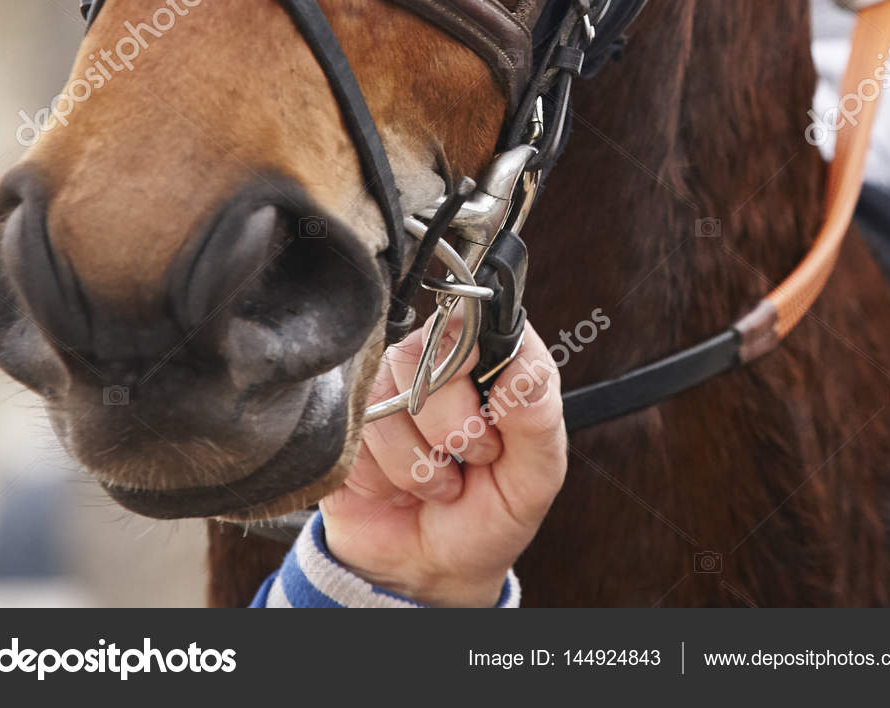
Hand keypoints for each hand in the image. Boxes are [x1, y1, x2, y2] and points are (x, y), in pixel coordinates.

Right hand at [320, 319, 565, 606]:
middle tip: (470, 458)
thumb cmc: (488, 516)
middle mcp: (436, 361)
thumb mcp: (532, 480)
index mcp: (488, 362)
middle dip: (456, 426)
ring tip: (439, 482)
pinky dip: (389, 476)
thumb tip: (524, 368)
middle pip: (433, 352)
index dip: (477, 353)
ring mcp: (389, 387)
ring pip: (395, 396)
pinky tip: (401, 488)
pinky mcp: (352, 419)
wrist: (427, 572)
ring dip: (423, 463)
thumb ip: (538, 420)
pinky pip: (363, 430)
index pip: (477, 317)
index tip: (487, 403)